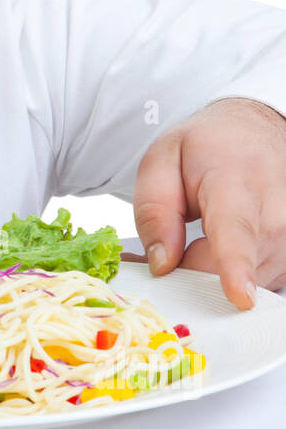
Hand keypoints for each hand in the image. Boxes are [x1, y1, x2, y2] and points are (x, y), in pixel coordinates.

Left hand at [132, 97, 285, 309]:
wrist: (259, 133)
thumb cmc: (210, 147)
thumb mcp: (162, 160)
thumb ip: (154, 212)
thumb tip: (162, 265)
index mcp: (237, 182)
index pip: (238, 230)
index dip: (236, 265)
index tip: (239, 294)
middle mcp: (275, 213)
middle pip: (232, 270)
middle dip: (192, 274)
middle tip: (166, 254)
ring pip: (243, 283)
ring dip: (210, 275)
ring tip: (198, 239)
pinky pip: (255, 284)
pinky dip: (230, 276)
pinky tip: (220, 249)